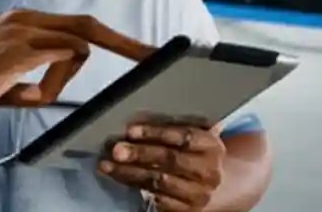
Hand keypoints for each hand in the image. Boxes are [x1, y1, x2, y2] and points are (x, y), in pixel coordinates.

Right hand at [0, 10, 152, 131]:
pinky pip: (57, 63)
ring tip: (18, 95)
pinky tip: (15, 94)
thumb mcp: (3, 79)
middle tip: (157, 56)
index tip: (142, 51)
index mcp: (21, 21)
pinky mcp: (15, 51)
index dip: (113, 37)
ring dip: (58, 82)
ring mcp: (19, 32)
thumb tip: (50, 86)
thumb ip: (30, 75)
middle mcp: (23, 18)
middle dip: (128, 43)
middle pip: (89, 26)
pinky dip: (47, 87)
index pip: (78, 25)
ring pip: (75, 48)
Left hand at [99, 122, 225, 211]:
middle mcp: (209, 172)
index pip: (184, 137)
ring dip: (129, 173)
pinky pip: (157, 200)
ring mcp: (198, 194)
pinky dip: (135, 188)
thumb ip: (173, 126)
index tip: (131, 130)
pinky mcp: (186, 211)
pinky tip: (118, 178)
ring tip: (107, 165)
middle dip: (140, 154)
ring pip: (159, 182)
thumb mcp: (194, 136)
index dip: (156, 133)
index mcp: (211, 146)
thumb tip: (134, 118)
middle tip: (116, 150)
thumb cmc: (194, 152)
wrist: (214, 185)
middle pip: (170, 160)